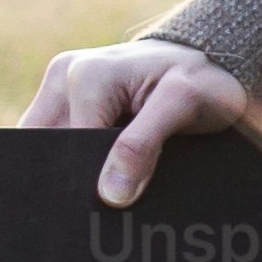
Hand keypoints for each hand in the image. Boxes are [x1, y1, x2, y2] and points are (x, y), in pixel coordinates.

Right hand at [26, 40, 261, 208]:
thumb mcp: (185, 103)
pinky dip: (81, 159)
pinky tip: (109, 169)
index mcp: (85, 75)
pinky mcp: (68, 101)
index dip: (86, 180)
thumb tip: (110, 195)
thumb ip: (143, 144)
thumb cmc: (203, 79)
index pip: (65, 148)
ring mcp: (62, 89)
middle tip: (115, 194)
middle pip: (47, 148)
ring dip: (76, 168)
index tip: (112, 201)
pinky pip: (60, 139)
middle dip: (74, 174)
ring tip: (118, 179)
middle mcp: (65, 77)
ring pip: (48, 148)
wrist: (214, 60)